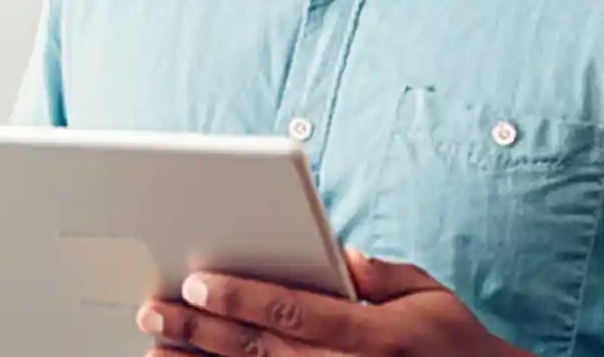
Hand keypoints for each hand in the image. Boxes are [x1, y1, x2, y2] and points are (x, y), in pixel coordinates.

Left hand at [135, 248, 531, 355]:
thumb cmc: (450, 341)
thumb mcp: (429, 295)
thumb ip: (380, 274)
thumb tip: (339, 256)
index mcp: (370, 335)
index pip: (292, 311)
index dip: (240, 298)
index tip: (196, 283)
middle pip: (257, 348)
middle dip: (199, 331)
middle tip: (153, 311)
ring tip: (156, 348)